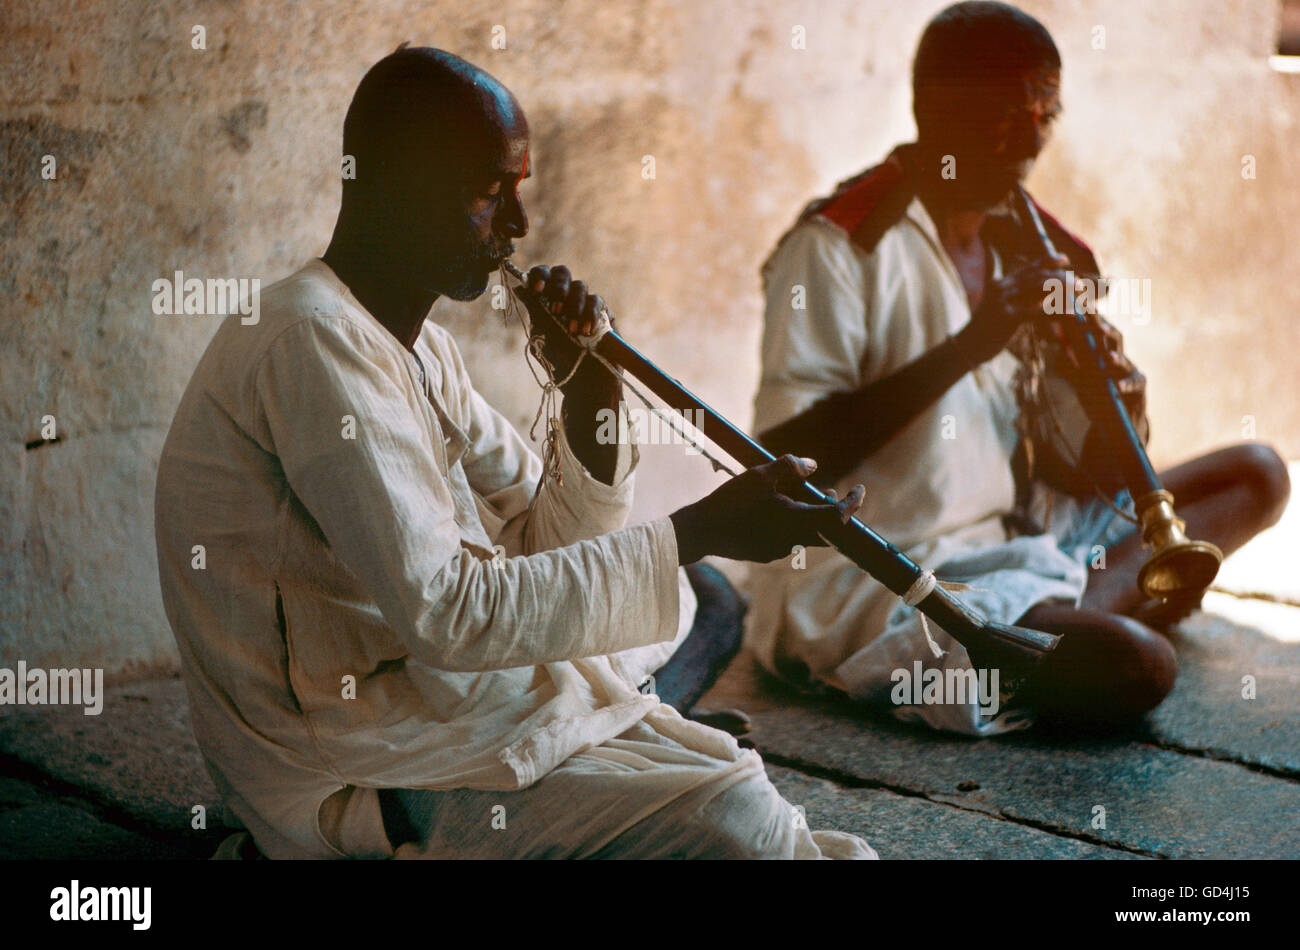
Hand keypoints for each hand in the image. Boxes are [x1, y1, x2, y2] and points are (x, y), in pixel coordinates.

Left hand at [511, 264, 614, 386]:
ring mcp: (585, 306)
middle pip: (562, 272)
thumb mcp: (543, 336)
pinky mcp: (604, 314)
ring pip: (580, 286)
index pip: (543, 276)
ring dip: (573, 306)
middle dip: (558, 284)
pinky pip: (597, 301)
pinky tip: (586, 332)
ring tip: (572, 331)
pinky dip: (590, 315)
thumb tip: (519, 288)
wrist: (584, 384)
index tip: (536, 289)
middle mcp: (566, 300)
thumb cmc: (561, 362)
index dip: (539, 276)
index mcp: (547, 302)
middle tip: (556, 307)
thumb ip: (535, 310)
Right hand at [669, 455, 865, 564]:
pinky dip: (790, 524)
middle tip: (831, 492)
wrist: (700, 531)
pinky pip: (786, 539)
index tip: (860, 490)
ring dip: (809, 516)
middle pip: (825, 529)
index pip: (839, 516)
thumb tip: (813, 465)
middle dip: (831, 510)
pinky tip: (773, 510)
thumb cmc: (730, 501)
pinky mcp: (765, 554)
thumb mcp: (759, 475)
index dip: (853, 503)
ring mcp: (778, 551)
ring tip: (798, 495)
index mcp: (796, 521)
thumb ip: (789, 467)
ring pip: (805, 534)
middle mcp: (792, 540)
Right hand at [958, 253, 1072, 364]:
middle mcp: (1003, 288)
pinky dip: (1056, 312)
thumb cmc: (987, 330)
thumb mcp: (1002, 308)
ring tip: (1079, 291)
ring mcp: (1004, 302)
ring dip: (1063, 287)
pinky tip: (1072, 313)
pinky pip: (1037, 313)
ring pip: (1039, 287)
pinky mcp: (1007, 318)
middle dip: (1061, 276)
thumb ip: (1020, 298)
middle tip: (1080, 283)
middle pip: (1038, 275)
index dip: (1048, 261)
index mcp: (1002, 284)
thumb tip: (1044, 294)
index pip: (1029, 267)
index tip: (1065, 260)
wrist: (967, 346)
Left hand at [1054, 314, 1148, 441]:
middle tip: (1088, 316)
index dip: (1085, 315)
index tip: (1072, 303)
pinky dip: (1125, 386)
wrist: (1114, 421)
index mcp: (1104, 349)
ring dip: (1115, 358)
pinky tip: (1117, 387)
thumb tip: (1058, 333)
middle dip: (1100, 326)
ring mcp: (1130, 370)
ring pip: (1123, 362)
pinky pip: (1133, 386)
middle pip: (1112, 337)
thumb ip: (1071, 356)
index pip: (1096, 328)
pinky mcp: (1139, 388)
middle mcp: (1118, 355)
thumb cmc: (1097, 393)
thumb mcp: (1081, 374)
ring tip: (1107, 355)